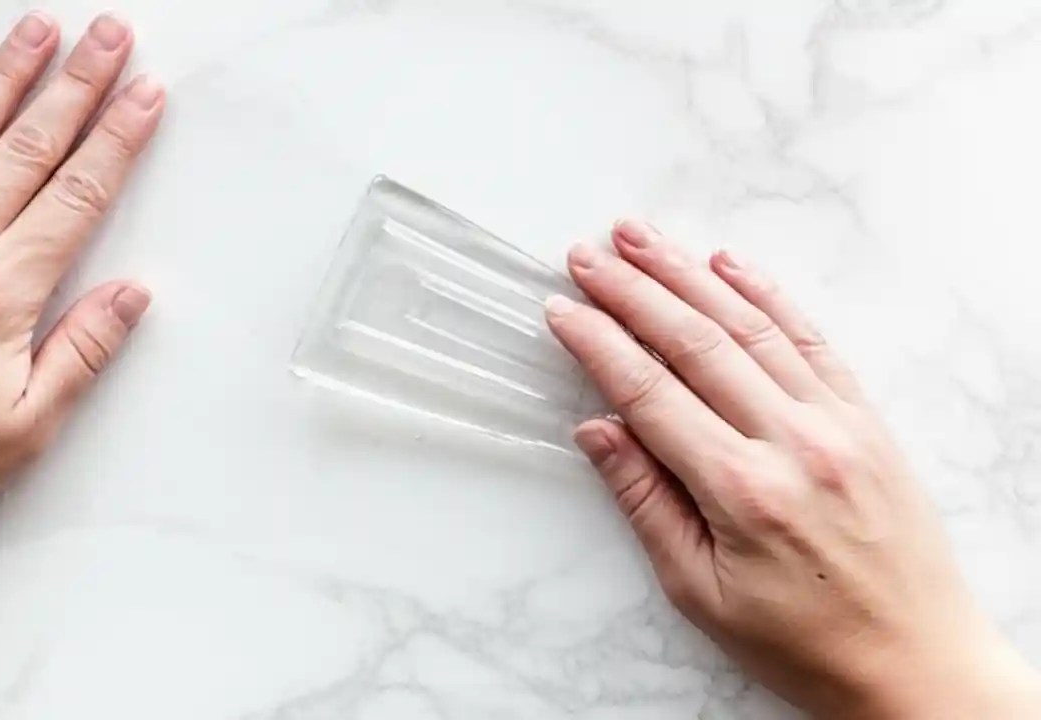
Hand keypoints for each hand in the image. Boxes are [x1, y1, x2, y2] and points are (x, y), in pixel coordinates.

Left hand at [0, 8, 161, 672]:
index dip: (118, 140)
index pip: (77, 197)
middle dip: (76, 86)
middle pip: (26, 151)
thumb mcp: (26, 427)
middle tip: (109, 37)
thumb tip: (132, 294)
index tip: (145, 96)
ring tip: (37, 31)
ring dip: (2, 81)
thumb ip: (83, 351)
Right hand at [547, 221, 1040, 718]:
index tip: (564, 310)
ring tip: (641, 238)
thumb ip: (647, 502)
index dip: (599, 345)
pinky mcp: (866, 420)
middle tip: (587, 255)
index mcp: (741, 491)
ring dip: (689, 275)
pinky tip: (729, 264)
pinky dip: (768, 296)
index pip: (651, 393)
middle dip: (633, 291)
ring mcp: (837, 423)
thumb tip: (599, 431)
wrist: (916, 665)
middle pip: (695, 343)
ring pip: (750, 326)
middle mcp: (793, 442)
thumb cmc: (804, 643)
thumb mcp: (700, 591)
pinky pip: (812, 340)